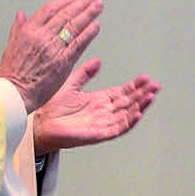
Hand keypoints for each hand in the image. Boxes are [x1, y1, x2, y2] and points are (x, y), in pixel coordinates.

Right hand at [0, 0, 101, 112]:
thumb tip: (21, 13)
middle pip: (66, 14)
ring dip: (89, 14)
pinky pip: (79, 44)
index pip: (50, 10)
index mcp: (28, 31)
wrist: (15, 94)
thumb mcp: (10, 46)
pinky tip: (97, 25)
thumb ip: (18, 28)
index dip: (65, 1)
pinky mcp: (63, 62)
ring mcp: (53, 49)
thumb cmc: (11, 74)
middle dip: (82, 3)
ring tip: (98, 5)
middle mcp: (42, 37)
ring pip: (74, 26)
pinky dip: (89, 33)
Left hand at [32, 58, 159, 153]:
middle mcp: (103, 112)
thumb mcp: (71, 84)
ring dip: (140, 106)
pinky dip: (129, 122)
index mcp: (98, 101)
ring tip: (151, 96)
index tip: (146, 78)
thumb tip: (98, 61)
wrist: (39, 123)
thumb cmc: (52, 108)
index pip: (122, 92)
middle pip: (129, 102)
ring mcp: (102, 124)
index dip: (135, 86)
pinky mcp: (98, 134)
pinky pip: (118, 129)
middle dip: (143, 94)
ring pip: (127, 115)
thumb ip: (85, 73)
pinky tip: (138, 113)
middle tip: (155, 85)